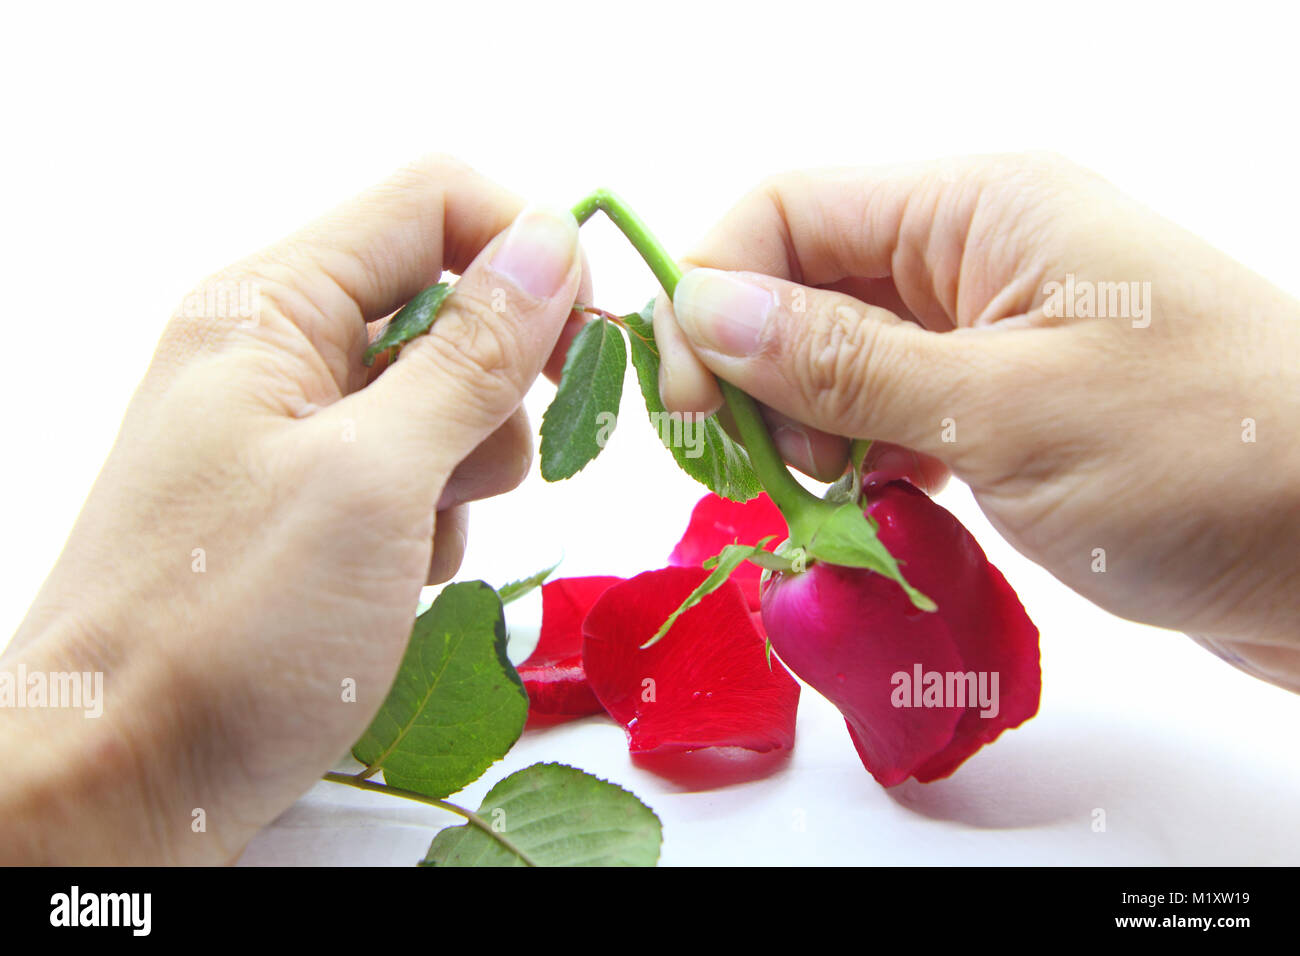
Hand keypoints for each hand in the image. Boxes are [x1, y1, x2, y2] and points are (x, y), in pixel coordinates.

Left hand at [0, 156, 585, 862]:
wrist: (124, 778)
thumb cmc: (229, 626)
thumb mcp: (373, 480)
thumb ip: (470, 357)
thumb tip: (550, 239)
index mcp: (272, 306)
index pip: (432, 203)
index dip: (525, 250)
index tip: (591, 339)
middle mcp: (280, 351)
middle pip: (449, 301)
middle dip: (498, 384)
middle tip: (485, 468)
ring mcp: (296, 430)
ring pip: (447, 397)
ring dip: (467, 468)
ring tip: (414, 543)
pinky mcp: (314, 501)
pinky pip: (419, 471)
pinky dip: (434, 520)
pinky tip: (393, 578)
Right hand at [656, 154, 1299, 690]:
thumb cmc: (1206, 458)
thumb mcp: (1002, 410)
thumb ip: (843, 362)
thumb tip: (703, 308)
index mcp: (978, 208)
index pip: (784, 213)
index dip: (711, 298)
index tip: (687, 407)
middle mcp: (978, 254)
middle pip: (802, 288)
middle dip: (755, 379)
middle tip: (755, 478)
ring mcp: (994, 334)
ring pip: (840, 363)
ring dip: (807, 436)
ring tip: (825, 509)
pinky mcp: (1010, 408)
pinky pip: (894, 419)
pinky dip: (863, 469)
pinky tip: (873, 518)